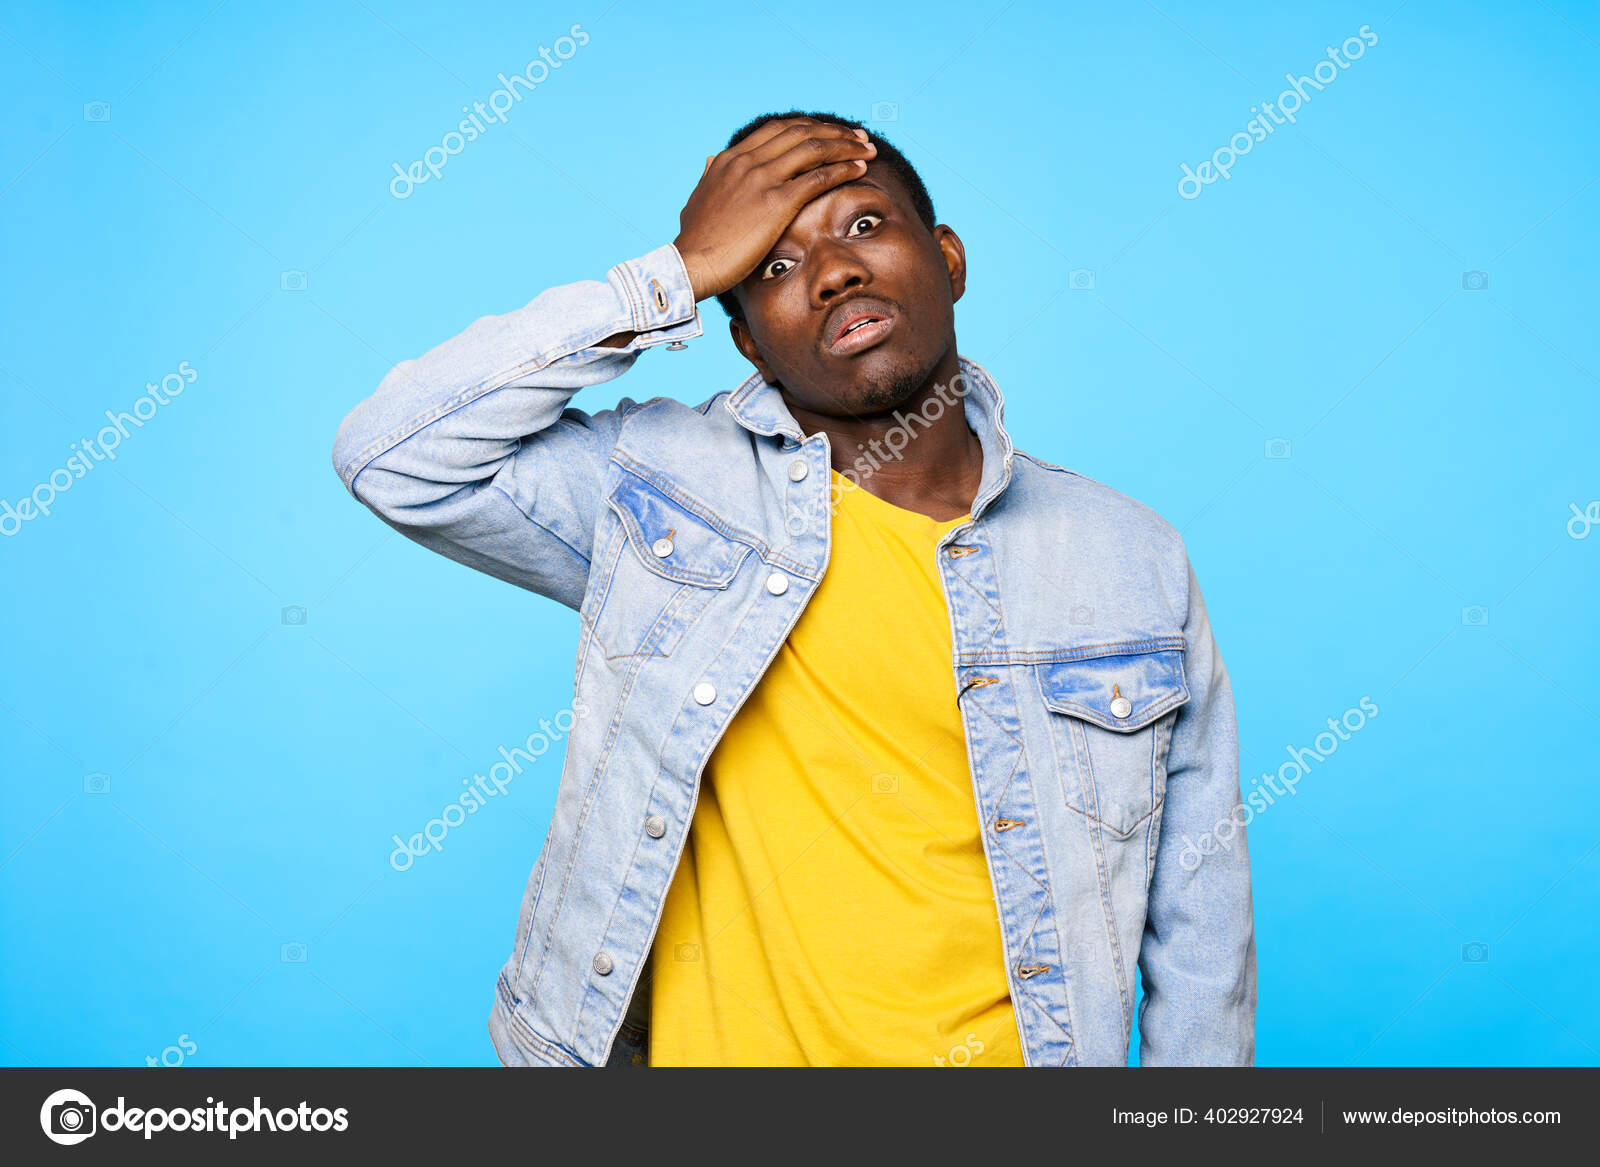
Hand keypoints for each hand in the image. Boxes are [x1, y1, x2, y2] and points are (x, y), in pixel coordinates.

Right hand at [673, 118, 875, 301]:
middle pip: (801, 132)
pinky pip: (818, 177)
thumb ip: (709, 176)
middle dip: (834, 132)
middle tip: (858, 137)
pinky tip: (859, 170)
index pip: (778, 130)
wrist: (690, 264)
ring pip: (814, 148)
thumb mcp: (698, 197)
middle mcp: (747, 161)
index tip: (829, 134)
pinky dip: (843, 169)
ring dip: (845, 146)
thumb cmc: (695, 241)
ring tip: (867, 150)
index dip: (809, 128)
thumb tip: (709, 161)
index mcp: (731, 158)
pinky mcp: (775, 202)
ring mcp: (761, 178)